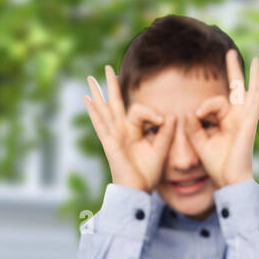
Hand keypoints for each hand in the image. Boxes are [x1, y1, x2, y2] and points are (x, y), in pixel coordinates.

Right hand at [84, 67, 175, 192]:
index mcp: (133, 131)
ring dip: (97, 93)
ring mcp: (113, 136)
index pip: (139, 110)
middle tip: (107, 68)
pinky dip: (93, 111)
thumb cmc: (148, 174)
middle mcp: (121, 130)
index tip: (162, 120)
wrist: (139, 191)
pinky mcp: (109, 143)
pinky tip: (86, 99)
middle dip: (111, 85)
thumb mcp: (161, 150)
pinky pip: (100, 124)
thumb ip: (166, 133)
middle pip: (115, 103)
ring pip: (104, 109)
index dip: (152, 112)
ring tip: (89, 78)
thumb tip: (171, 114)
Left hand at [183, 49, 258, 187]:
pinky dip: (258, 87)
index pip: (213, 104)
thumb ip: (192, 126)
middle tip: (229, 52)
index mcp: (225, 122)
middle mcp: (236, 118)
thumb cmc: (217, 165)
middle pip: (234, 89)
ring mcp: (245, 119)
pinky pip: (255, 101)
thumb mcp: (199, 142)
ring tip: (254, 59)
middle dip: (232, 70)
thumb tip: (187, 111)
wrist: (229, 180)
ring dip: (249, 75)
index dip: (202, 108)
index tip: (196, 117)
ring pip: (245, 93)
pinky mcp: (249, 123)